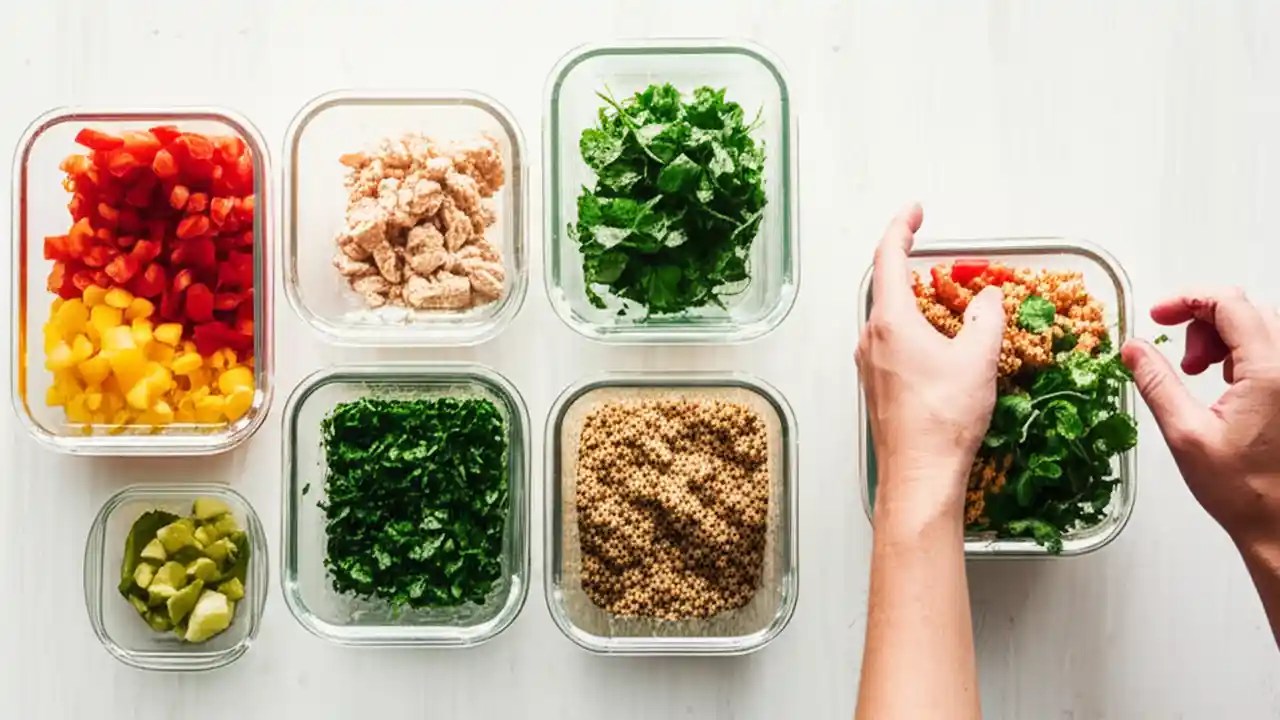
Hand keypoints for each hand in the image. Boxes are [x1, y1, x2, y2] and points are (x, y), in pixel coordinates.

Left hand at [857, 205, 1005, 523]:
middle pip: (889, 290)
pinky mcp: (876, 388)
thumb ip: (986, 319)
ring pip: (892, 322)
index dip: (901, 228)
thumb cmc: (943, 419)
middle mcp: (871, 340)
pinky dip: (917, 338)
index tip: (915, 211)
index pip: (888, 258)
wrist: (919, 477)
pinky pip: (893, 348)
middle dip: (916, 273)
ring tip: (955, 317)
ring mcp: (869, 366)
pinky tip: (943, 355)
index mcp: (889, 322)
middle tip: (944, 266)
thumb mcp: (978, 359)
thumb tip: (989, 298)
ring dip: (920, 311)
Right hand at [1121, 289, 1279, 544]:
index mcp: (1270, 372)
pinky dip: (1245, 353)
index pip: (1229, 304)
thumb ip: (1157, 382)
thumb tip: (1133, 349)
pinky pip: (1274, 349)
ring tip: (1199, 372)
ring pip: (1263, 327)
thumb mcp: (1185, 434)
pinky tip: (1226, 384)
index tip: (1158, 316)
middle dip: (1204, 322)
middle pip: (1247, 310)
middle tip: (1180, 357)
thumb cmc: (1244, 492)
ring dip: (1224, 337)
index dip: (1186, 301)